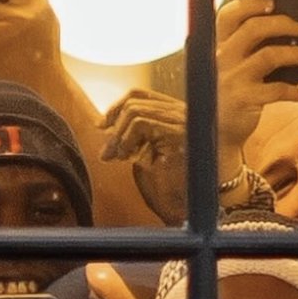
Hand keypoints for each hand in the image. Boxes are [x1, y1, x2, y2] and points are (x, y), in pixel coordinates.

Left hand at [100, 89, 186, 223]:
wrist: (195, 203)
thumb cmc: (175, 183)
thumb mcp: (151, 154)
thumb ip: (135, 139)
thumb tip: (106, 130)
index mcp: (177, 113)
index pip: (141, 95)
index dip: (117, 106)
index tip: (102, 125)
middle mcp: (182, 112)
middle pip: (134, 101)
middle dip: (113, 124)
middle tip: (107, 152)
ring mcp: (182, 119)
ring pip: (134, 111)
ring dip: (120, 136)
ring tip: (120, 157)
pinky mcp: (178, 131)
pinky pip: (140, 124)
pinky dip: (128, 140)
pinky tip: (129, 158)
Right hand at [216, 0, 297, 151]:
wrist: (218, 132)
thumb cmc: (231, 92)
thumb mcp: (230, 66)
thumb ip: (244, 48)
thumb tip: (279, 26)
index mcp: (218, 46)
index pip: (228, 15)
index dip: (250, 4)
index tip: (272, 4)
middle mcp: (222, 58)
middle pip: (255, 28)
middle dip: (283, 23)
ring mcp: (233, 78)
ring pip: (270, 55)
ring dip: (296, 54)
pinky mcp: (246, 99)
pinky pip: (277, 89)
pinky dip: (294, 91)